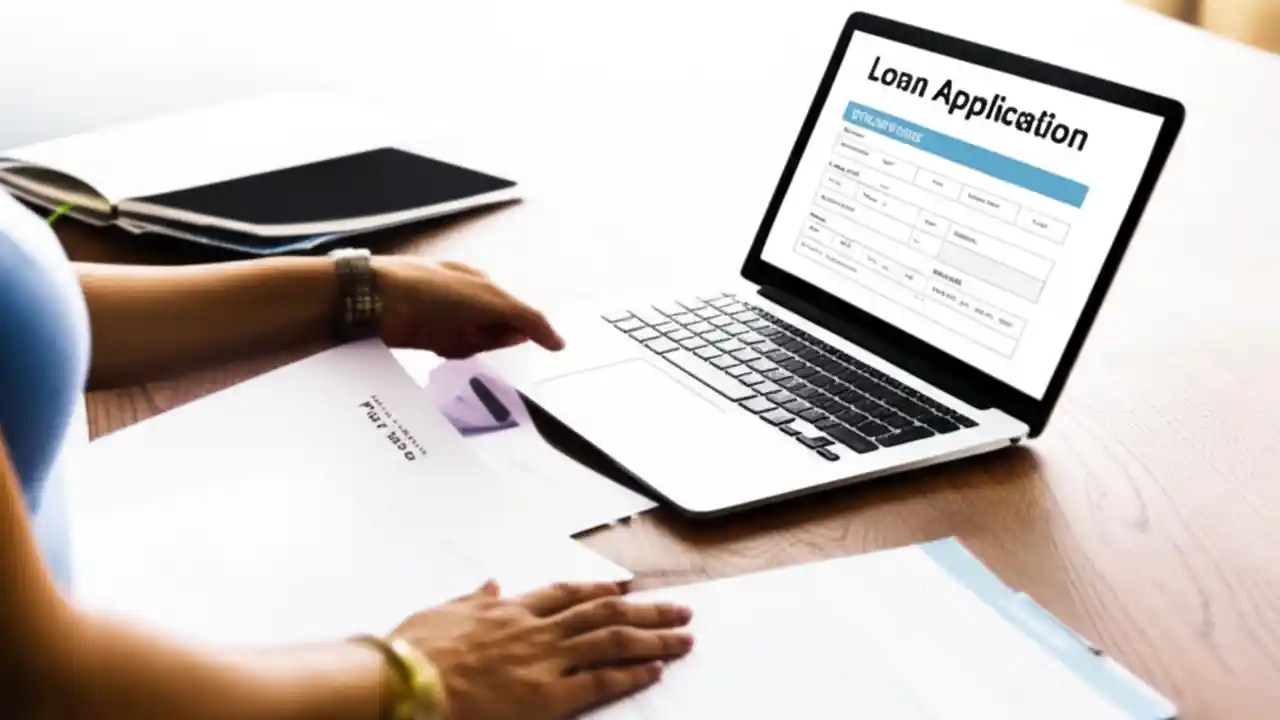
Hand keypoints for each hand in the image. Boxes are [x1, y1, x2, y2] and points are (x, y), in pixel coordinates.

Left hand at [373, 257, 564, 357]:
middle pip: (496, 331)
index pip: (516, 311)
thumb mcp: (487, 300)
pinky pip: (451, 352)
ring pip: (474, 344)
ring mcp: (444, 318)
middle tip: (475, 335)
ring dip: (469, 347)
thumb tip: (557, 341)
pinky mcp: (424, 336)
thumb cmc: (430, 290)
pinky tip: (436, 345)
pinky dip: (450, 353)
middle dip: (493, 338)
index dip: (526, 328)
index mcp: (480, 281)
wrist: (371, 299)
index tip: (540, 347)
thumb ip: (523, 318)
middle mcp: (464, 298)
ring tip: (448, 338)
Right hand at [392, 580, 693, 719]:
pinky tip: (656, 669)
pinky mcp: (547, 695)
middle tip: (680, 608)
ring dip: (652, 637)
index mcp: (508, 611)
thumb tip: (491, 584)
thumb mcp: (440, 614)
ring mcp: (544, 660)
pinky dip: (630, 673)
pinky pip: (599, 680)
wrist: (403, 682)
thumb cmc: (413, 652)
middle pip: (602, 613)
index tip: (624, 588)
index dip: (599, 590)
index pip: (565, 594)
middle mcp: (535, 629)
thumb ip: (472, 600)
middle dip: (645, 610)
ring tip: (684, 635)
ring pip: (611, 640)